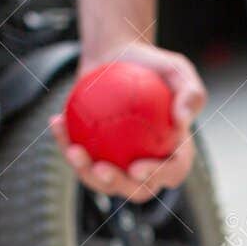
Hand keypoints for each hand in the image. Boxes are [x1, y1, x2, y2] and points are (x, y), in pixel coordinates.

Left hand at [50, 42, 207, 201]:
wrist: (118, 57)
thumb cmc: (153, 64)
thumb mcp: (178, 69)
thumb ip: (191, 93)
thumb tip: (182, 120)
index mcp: (174, 154)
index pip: (171, 172)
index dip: (155, 177)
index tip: (136, 167)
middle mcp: (149, 166)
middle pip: (136, 188)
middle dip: (117, 186)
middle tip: (100, 168)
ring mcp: (120, 165)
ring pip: (102, 179)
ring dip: (84, 171)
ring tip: (73, 151)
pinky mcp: (95, 156)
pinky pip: (80, 155)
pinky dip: (65, 141)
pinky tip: (56, 124)